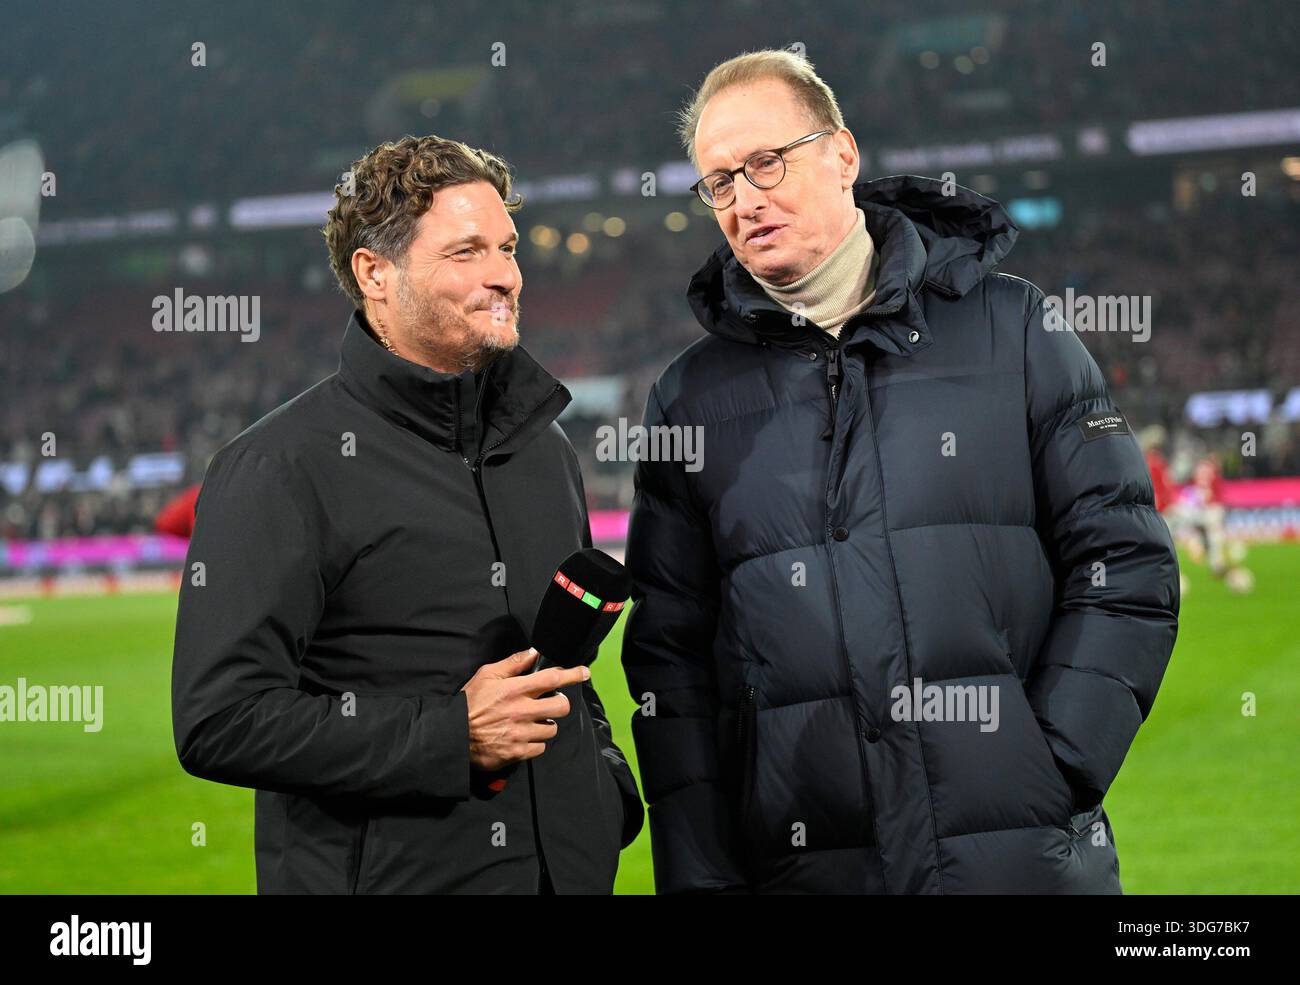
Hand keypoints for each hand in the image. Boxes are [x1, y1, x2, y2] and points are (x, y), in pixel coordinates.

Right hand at [461, 648, 590, 770]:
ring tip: (531, 722)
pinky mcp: (518, 752)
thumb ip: (513, 664)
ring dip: (545, 725)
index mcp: (515, 690)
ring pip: (552, 729)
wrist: (452, 736)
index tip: (584, 672)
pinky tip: (523, 737)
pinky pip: (540, 748)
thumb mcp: (487, 675)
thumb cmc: (469, 703)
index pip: (552, 679)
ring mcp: (521, 733)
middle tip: (551, 704)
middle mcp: (521, 711)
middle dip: (560, 704)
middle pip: (561, 707)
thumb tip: (534, 653)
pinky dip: (535, 743)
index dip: (572, 674)